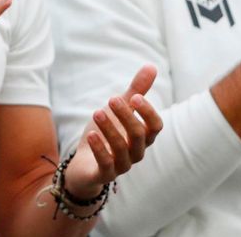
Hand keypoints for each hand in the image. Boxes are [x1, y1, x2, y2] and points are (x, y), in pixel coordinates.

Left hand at [61, 65, 162, 199]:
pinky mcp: (104, 174)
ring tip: (97, 112)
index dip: (148, 113)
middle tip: (112, 99)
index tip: (135, 97)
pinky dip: (99, 148)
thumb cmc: (107, 134)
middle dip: (126, 116)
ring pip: (122, 148)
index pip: (156, 126)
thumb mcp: (119, 110)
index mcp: (142, 136)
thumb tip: (152, 66)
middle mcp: (136, 152)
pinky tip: (91, 134)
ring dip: (110, 128)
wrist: (84, 164)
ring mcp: (122, 165)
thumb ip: (136, 91)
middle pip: (139, 135)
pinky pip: (106, 164)